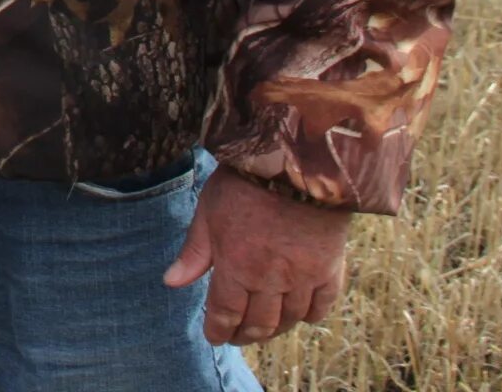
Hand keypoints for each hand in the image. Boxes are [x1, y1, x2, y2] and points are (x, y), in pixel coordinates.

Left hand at [165, 165, 350, 345]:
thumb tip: (171, 282)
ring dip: (275, 329)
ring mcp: (303, 277)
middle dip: (244, 335)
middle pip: (258, 323)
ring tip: (264, 329)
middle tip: (236, 336)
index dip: (218, 330)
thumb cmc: (244, 184)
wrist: (295, 163)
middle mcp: (270, 280)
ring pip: (290, 319)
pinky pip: (323, 306)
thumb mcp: (208, 212)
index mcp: (236, 267)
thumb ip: (193, 252)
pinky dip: (311, 316)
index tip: (214, 337)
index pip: (225, 313)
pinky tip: (302, 315)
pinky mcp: (330, 269)